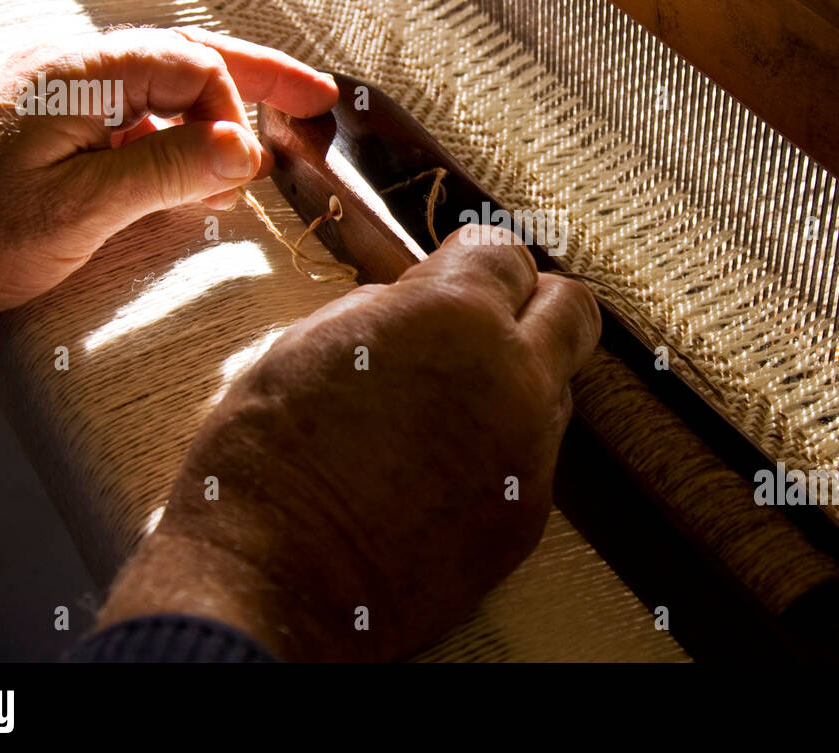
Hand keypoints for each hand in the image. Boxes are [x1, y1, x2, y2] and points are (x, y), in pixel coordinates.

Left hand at [0, 27, 337, 341]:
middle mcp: (72, 70)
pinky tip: (190, 171)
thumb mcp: (78, 210)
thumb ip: (165, 171)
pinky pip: (133, 115)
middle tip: (317, 97)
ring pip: (163, 86)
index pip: (190, 64)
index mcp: (78, 74)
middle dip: (256, 77)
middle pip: (186, 57)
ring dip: (215, 112)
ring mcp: (61, 95)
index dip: (230, 112)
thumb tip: (242, 146)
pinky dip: (176, 136)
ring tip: (256, 147)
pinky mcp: (54, 125)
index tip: (244, 169)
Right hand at [95, 226, 601, 660]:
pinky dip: (501, 449)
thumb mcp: (307, 344)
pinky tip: (440, 469)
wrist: (271, 584)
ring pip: (555, 389)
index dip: (475, 260)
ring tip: (446, 406)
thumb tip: (413, 304)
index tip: (454, 272)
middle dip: (531, 303)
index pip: (508, 254)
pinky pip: (534, 459)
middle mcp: (513, 380)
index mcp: (455, 318)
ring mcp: (529, 454)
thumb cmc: (267, 460)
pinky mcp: (526, 518)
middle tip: (484, 319)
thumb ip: (385, 309)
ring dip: (516, 381)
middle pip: (571, 311)